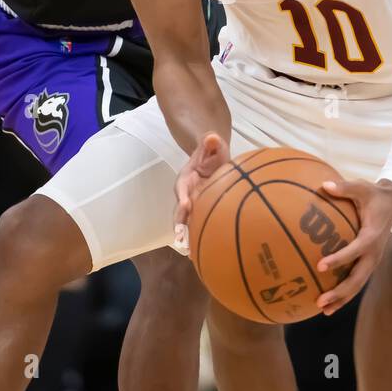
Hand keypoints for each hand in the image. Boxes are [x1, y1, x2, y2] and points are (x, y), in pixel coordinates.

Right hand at [173, 132, 229, 253]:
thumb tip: (212, 137)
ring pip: (186, 223)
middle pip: (179, 211)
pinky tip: (204, 253)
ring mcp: (193, 205)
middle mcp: (186, 194)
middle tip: (180, 239)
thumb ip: (212, 142)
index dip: (183, 196)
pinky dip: (198, 238)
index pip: (182, 188)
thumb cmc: (213, 152)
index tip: (185, 205)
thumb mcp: (213, 144)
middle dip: (179, 225)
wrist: (212, 159)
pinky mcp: (201, 211)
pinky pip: (198, 225)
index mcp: (186, 178)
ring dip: (187, 237)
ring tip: (189, 252)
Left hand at [314, 178, 391, 315]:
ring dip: (342, 298)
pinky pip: (357, 280)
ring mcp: (373, 259)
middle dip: (340, 292)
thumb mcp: (361, 187)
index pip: (355, 251)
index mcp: (372, 236)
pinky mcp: (369, 262)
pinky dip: (345, 292)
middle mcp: (374, 252)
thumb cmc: (373, 194)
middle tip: (320, 301)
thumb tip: (324, 185)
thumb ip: (344, 187)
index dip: (339, 259)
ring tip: (323, 310)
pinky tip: (329, 301)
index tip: (320, 266)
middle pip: (358, 278)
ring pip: (358, 284)